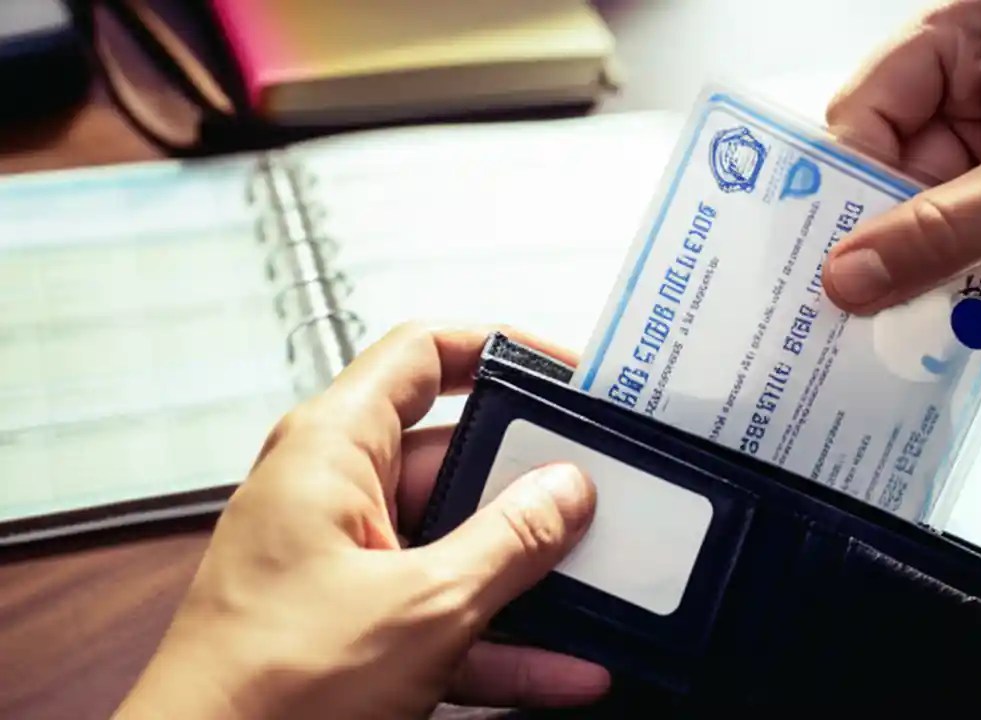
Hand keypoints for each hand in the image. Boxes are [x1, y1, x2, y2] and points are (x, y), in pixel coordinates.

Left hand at [115, 324, 609, 719]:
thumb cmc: (264, 688)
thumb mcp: (421, 607)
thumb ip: (508, 542)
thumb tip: (568, 491)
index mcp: (332, 451)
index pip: (421, 355)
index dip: (497, 347)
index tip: (566, 372)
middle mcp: (336, 493)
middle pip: (456, 457)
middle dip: (532, 483)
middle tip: (603, 493)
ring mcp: (347, 562)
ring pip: (457, 542)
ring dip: (526, 572)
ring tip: (600, 581)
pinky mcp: (357, 623)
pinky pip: (443, 609)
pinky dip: (500, 635)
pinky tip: (565, 665)